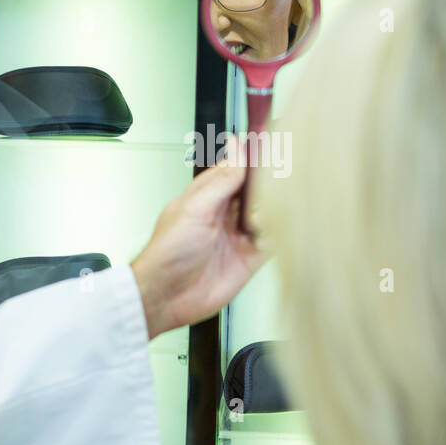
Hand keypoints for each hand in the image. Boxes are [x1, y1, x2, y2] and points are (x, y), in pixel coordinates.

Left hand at [129, 148, 265, 338]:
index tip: (268, 148)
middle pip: (254, 190)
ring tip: (267, 211)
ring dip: (272, 210)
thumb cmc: (168, 252)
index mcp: (207, 196)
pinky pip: (271, 241)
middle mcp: (224, 213)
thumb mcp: (195, 208)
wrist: (168, 296)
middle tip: (277, 179)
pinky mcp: (249, 258)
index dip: (251, 159)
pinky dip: (275, 235)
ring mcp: (237, 235)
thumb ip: (221, 181)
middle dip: (267, 184)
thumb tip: (237, 150)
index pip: (235, 169)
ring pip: (267, 214)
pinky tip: (270, 232)